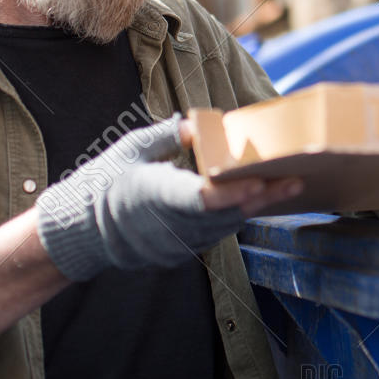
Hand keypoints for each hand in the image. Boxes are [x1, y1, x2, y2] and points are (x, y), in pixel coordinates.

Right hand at [34, 116, 300, 281]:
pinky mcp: (180, 254)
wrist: (83, 231)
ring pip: (225, 227)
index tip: (261, 181)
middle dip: (261, 196)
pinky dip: (235, 217)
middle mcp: (168, 225)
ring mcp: (175, 245)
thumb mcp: (131, 149)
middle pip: (224, 214)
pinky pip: (215, 235)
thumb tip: (197, 124)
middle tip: (294, 177)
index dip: (233, 193)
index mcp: (153, 195)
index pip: (200, 199)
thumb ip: (166, 136)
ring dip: (254, 207)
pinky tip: (258, 200)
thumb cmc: (107, 181)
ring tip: (287, 184)